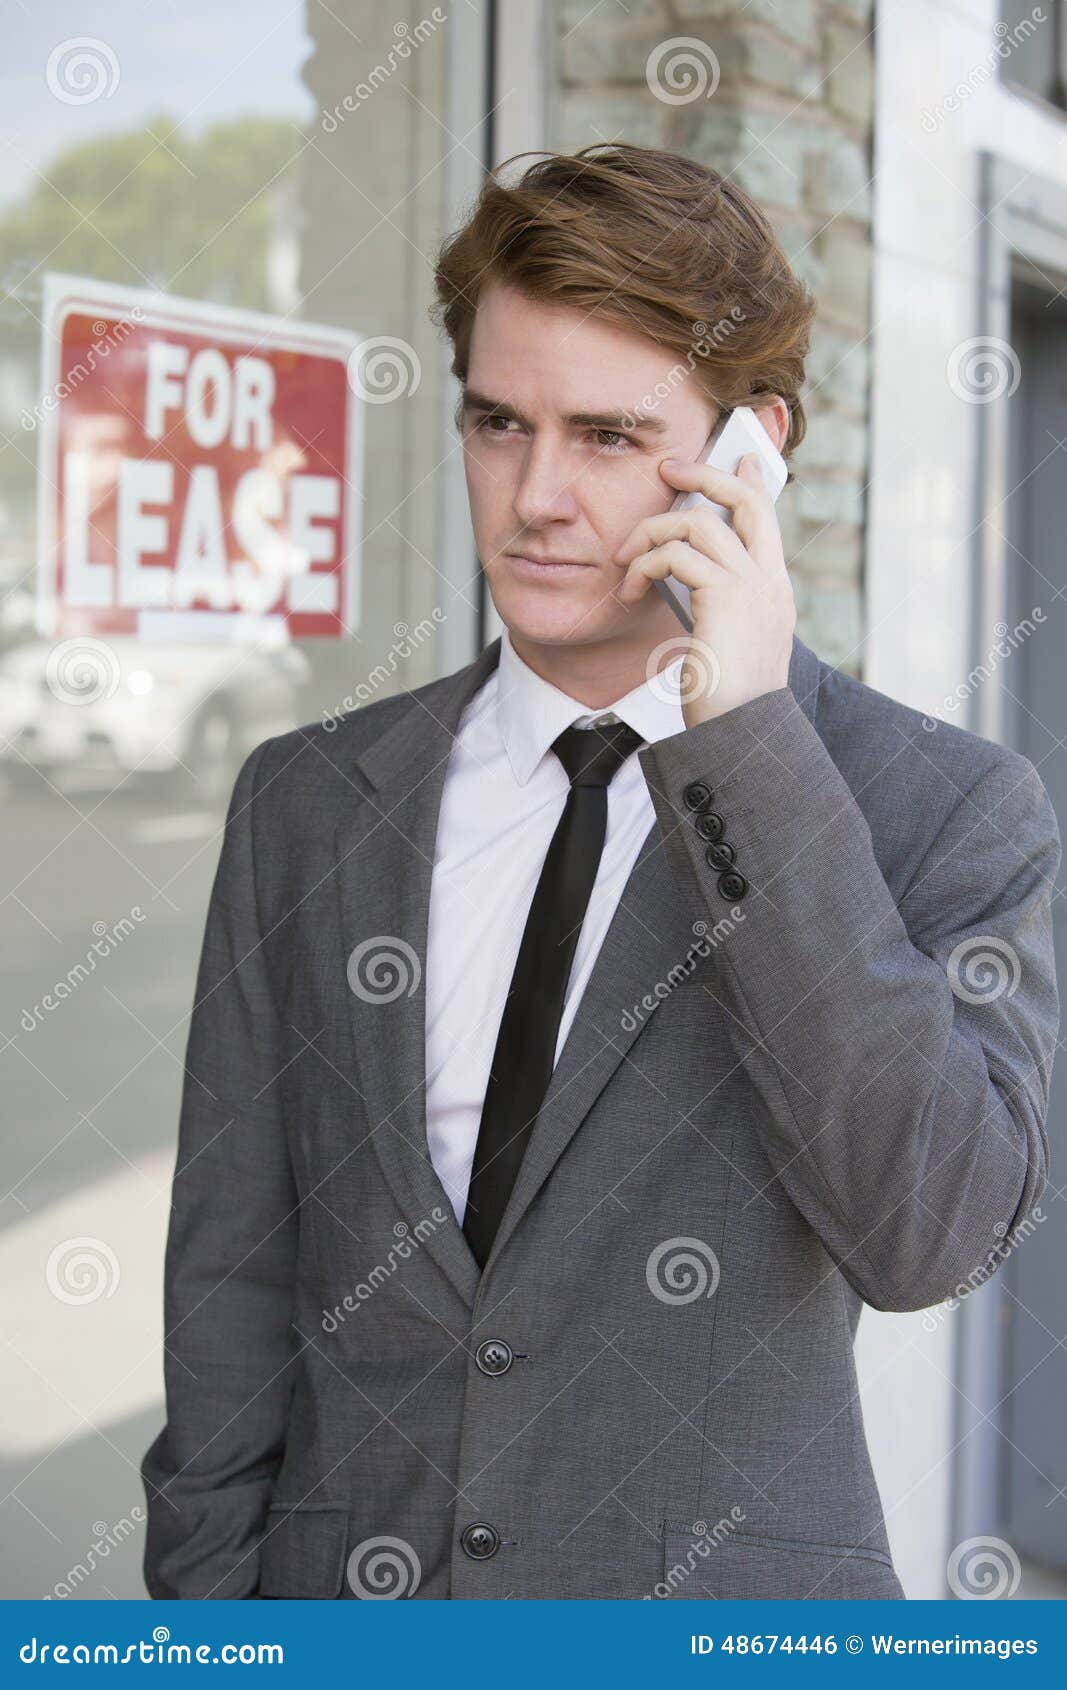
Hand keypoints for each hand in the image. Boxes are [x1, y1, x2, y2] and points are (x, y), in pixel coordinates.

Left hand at [613, 452, 795, 727]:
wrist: (741, 735)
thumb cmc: (726, 703)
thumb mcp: (725, 646)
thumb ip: (718, 608)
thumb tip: (690, 582)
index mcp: (773, 592)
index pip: (767, 519)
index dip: (751, 481)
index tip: (737, 456)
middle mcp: (770, 583)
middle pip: (746, 500)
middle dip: (705, 474)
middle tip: (669, 470)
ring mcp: (752, 588)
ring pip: (699, 524)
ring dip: (651, 535)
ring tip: (625, 562)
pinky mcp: (725, 599)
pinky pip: (677, 555)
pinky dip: (644, 564)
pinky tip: (629, 590)